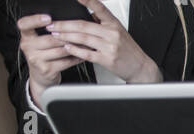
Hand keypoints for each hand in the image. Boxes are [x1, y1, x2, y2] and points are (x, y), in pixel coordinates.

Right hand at [16, 15, 80, 108]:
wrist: (40, 76)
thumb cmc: (42, 55)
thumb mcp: (38, 42)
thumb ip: (46, 32)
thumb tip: (66, 24)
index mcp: (26, 37)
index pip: (24, 24)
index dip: (35, 20)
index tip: (48, 18)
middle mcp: (28, 47)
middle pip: (51, 39)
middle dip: (67, 37)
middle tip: (80, 33)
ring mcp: (36, 59)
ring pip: (60, 50)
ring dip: (75, 47)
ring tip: (85, 44)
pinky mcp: (46, 69)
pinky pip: (65, 62)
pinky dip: (75, 58)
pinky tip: (82, 55)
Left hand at [46, 0, 160, 84]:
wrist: (141, 68)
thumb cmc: (129, 51)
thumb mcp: (119, 32)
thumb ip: (103, 23)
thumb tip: (87, 14)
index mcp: (114, 24)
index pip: (99, 7)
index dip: (87, 1)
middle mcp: (112, 33)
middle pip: (83, 25)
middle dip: (64, 25)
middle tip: (52, 25)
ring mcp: (110, 46)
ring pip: (82, 38)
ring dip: (66, 36)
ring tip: (55, 35)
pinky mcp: (107, 59)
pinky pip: (87, 53)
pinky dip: (75, 50)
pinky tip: (67, 48)